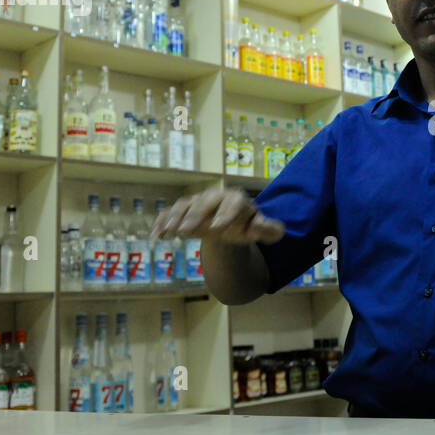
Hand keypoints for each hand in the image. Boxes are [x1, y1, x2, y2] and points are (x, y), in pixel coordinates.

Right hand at [150, 188, 284, 245]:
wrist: (227, 223)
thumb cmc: (245, 225)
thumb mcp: (257, 229)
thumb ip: (268, 230)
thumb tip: (280, 231)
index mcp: (236, 199)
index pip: (232, 203)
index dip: (226, 214)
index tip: (218, 227)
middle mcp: (214, 197)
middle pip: (204, 203)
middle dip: (194, 215)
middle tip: (186, 231)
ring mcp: (196, 203)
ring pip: (183, 206)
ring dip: (174, 218)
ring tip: (168, 232)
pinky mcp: (182, 211)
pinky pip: (169, 214)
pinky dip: (160, 224)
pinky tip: (155, 237)